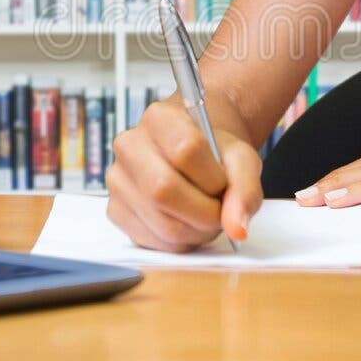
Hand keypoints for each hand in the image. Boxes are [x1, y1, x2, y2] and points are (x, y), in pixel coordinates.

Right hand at [106, 96, 263, 252]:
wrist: (192, 158)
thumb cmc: (214, 155)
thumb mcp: (240, 159)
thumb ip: (245, 188)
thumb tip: (237, 228)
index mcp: (159, 118)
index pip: (185, 149)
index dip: (212, 178)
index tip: (223, 184)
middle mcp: (129, 146)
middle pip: (163, 190)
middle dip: (204, 212)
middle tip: (219, 211)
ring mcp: (117, 180)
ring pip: (161, 223)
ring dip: (196, 231)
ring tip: (205, 216)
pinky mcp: (115, 211)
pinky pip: (153, 241)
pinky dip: (180, 242)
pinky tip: (187, 224)